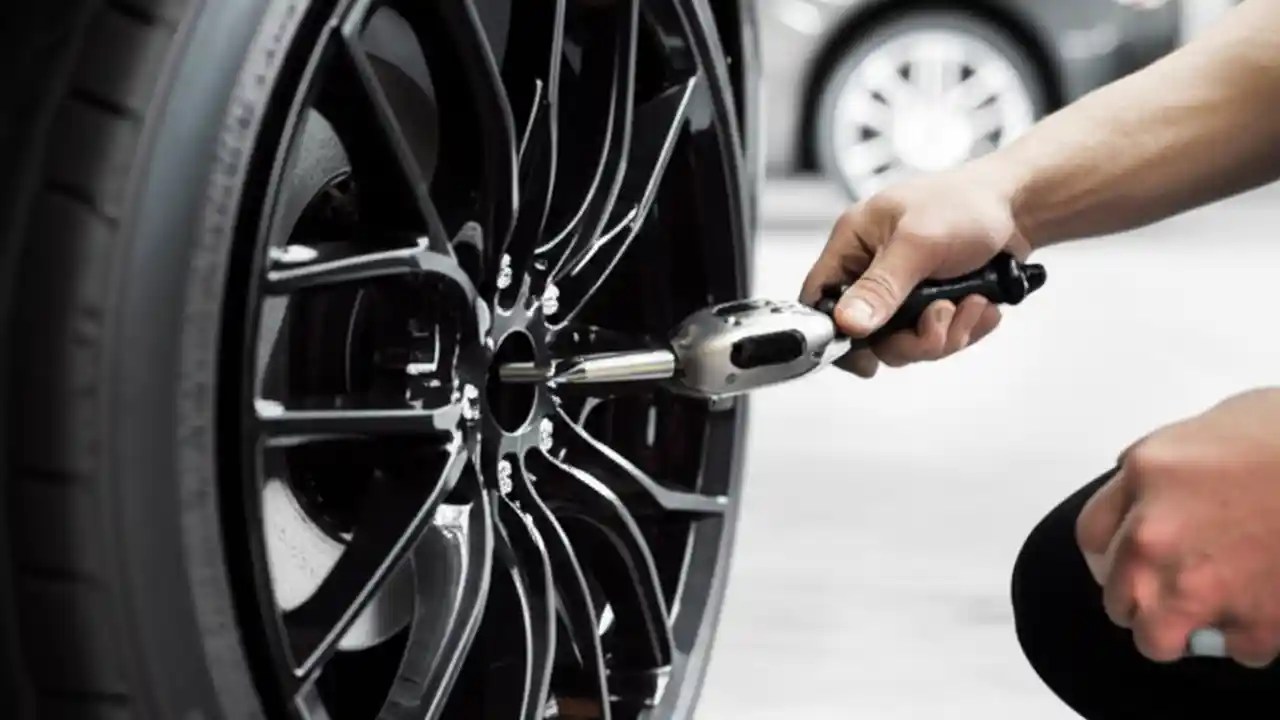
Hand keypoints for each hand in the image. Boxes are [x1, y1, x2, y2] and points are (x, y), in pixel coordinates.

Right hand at [799, 165, 1031, 376]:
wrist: (1020, 206)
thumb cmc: (966, 203)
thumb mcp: (919, 243)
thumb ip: (881, 287)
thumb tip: (848, 323)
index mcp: (854, 245)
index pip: (820, 298)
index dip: (834, 332)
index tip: (863, 354)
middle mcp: (872, 271)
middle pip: (867, 335)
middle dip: (911, 338)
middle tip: (940, 317)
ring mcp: (902, 292)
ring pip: (904, 342)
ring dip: (944, 334)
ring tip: (971, 303)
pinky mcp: (931, 305)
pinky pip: (935, 339)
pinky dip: (963, 329)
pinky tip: (981, 305)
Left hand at [1076, 388, 1279, 666]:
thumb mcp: (1202, 429)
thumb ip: (1162, 468)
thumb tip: (1145, 488)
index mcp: (1144, 478)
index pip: (1092, 536)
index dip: (1110, 552)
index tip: (1124, 560)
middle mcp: (1155, 536)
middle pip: (1117, 594)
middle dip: (1142, 593)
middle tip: (1173, 584)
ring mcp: (1198, 584)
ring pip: (1156, 639)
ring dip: (1178, 630)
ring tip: (1205, 614)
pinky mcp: (1254, 620)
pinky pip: (1235, 650)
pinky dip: (1250, 636)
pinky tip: (1265, 610)